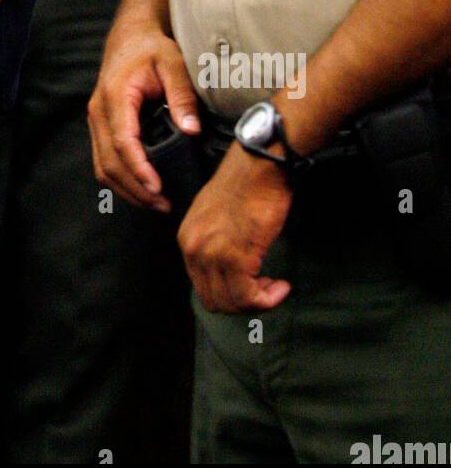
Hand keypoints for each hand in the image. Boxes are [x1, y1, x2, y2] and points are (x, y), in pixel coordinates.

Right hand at [88, 18, 199, 210]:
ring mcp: (96, 121)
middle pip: (109, 163)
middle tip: (164, 205)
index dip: (139, 170)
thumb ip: (182, 95)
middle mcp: (99, 112)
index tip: (158, 188)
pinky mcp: (100, 127)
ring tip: (156, 203)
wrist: (130, 37)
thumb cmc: (152, 49)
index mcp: (116, 96)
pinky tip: (142, 189)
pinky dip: (121, 180)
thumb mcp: (173, 64)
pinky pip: (104, 161)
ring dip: (127, 190)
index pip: (124, 142)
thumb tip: (191, 130)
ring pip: (102, 167)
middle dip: (135, 189)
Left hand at [177, 143, 293, 312]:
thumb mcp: (217, 215)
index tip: (251, 285)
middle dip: (242, 302)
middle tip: (265, 290)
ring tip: (275, 287)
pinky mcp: (236, 256)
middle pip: (214, 300)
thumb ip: (216, 242)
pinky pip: (248, 297)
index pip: (201, 286)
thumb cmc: (246, 183)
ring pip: (231, 303)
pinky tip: (281, 286)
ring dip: (257, 301)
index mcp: (188, 237)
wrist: (260, 164)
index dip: (230, 293)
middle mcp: (194, 247)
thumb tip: (231, 271)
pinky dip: (267, 299)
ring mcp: (213, 253)